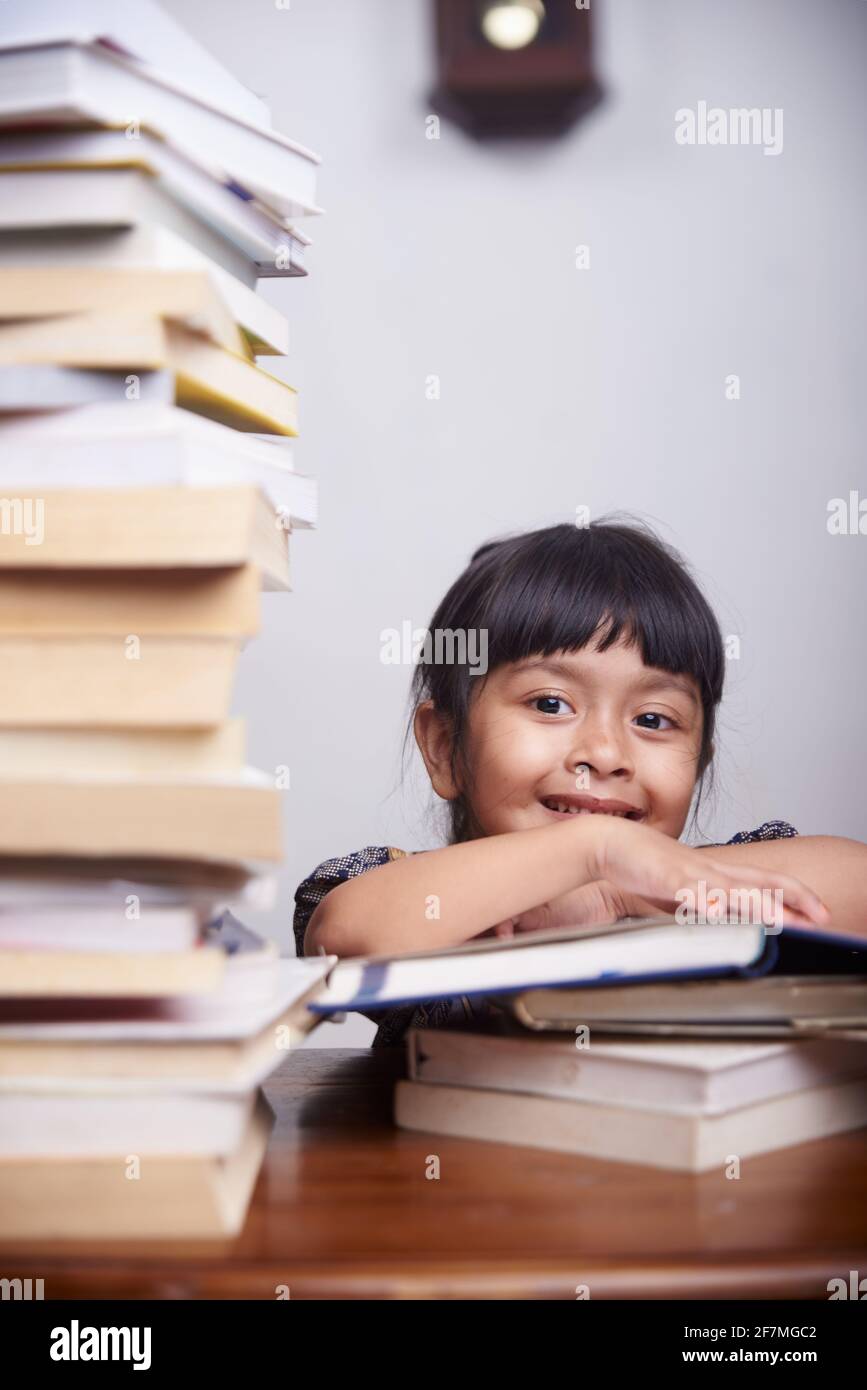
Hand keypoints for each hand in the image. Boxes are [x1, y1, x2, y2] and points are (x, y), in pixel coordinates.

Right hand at [486, 819, 830, 937]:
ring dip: (764, 905)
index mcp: (709, 872)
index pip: (760, 881)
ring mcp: (690, 873)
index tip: (813, 910)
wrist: (602, 842)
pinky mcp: (669, 878)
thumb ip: (691, 902)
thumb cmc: (633, 863)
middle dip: (795, 899)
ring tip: (788, 920)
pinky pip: (698, 892)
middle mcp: (707, 870)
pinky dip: (716, 903)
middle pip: (761, 882)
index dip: (790, 894)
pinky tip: (731, 911)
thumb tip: (710, 917)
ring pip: (736, 889)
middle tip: (822, 916)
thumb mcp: (670, 888)